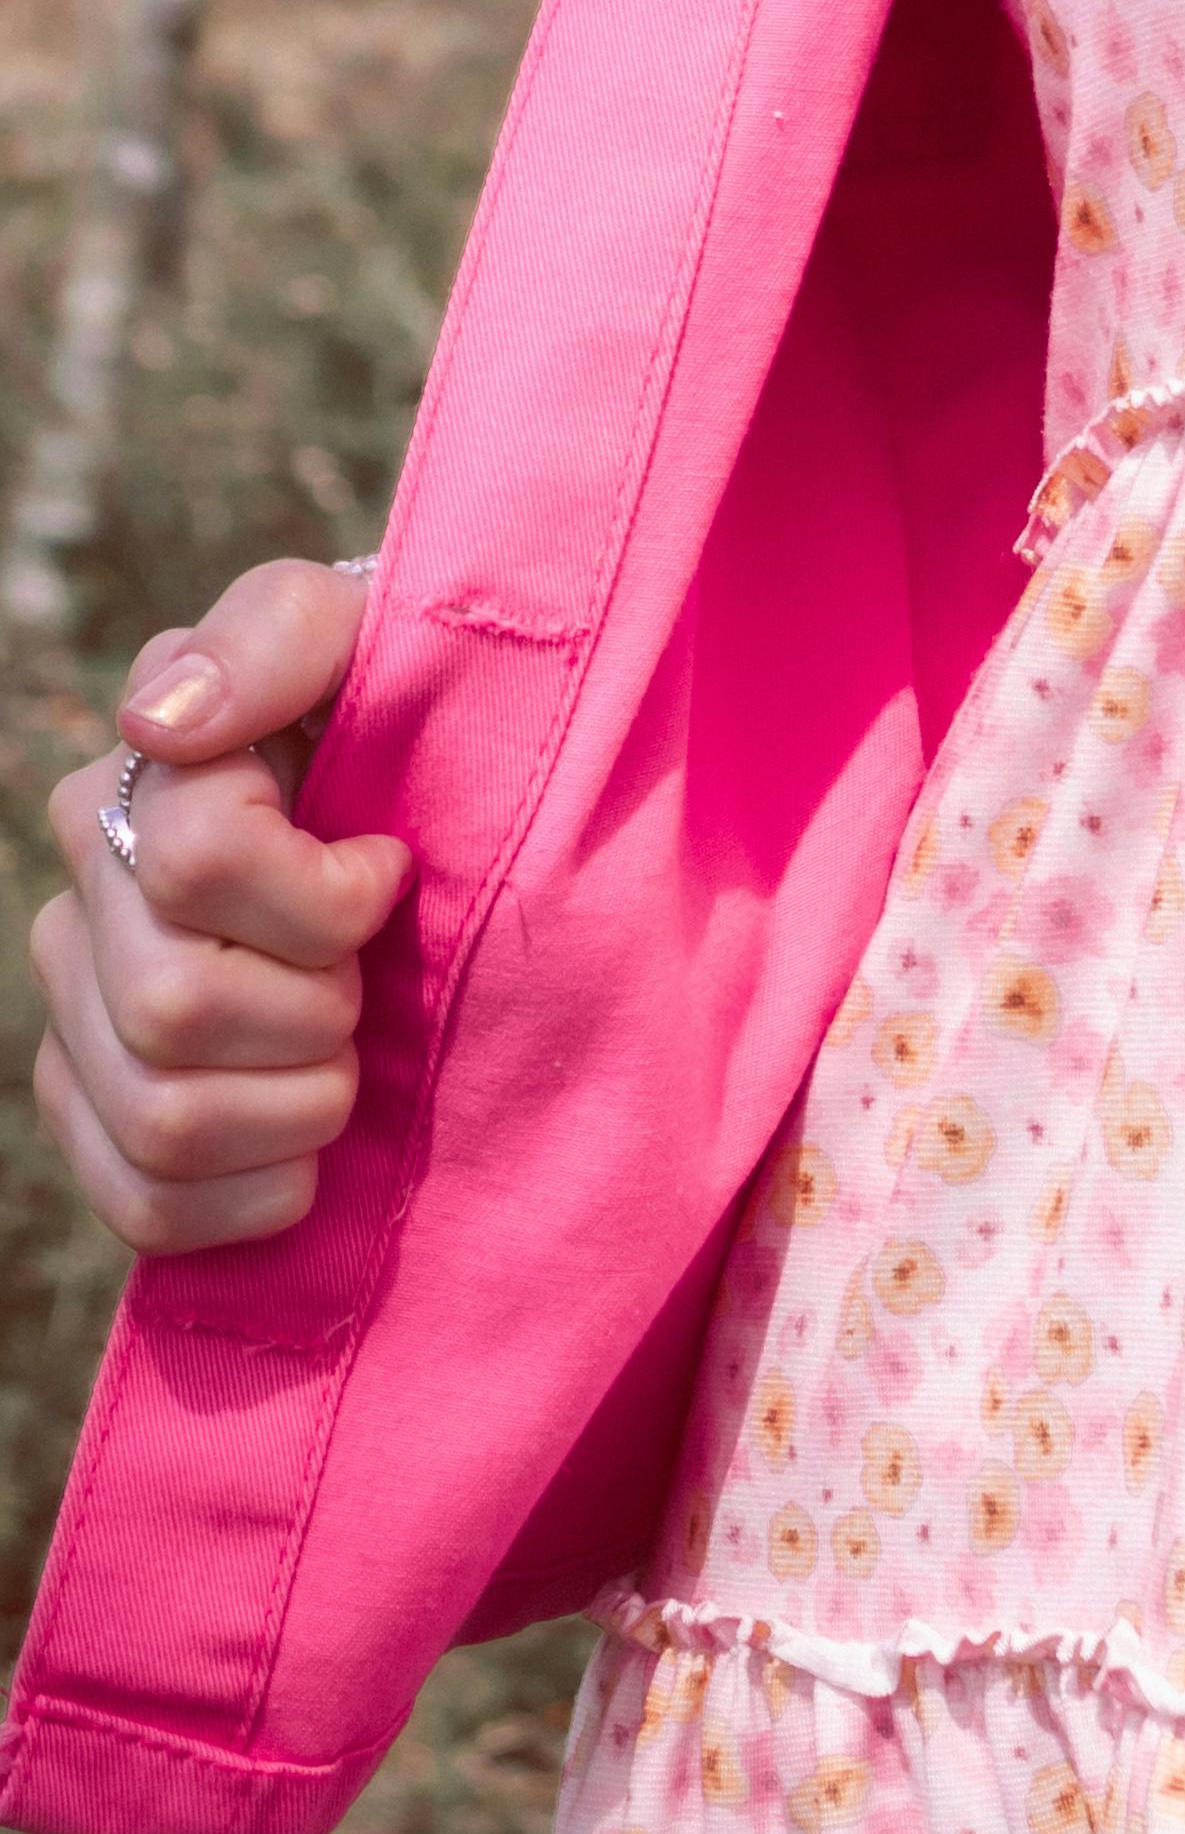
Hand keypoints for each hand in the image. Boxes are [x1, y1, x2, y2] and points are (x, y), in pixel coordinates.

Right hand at [30, 557, 406, 1253]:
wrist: (453, 820)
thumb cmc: (419, 710)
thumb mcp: (373, 631)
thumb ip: (276, 636)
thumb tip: (161, 724)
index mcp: (145, 776)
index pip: (196, 866)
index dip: (326, 896)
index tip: (392, 872)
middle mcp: (87, 893)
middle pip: (174, 1008)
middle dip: (315, 1011)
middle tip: (369, 982)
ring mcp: (82, 1009)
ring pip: (159, 1120)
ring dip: (295, 1106)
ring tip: (344, 1057)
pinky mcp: (100, 1109)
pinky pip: (140, 1202)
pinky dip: (247, 1197)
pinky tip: (303, 1151)